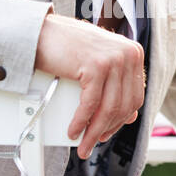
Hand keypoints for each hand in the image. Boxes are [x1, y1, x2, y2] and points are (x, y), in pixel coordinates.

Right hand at [34, 11, 143, 158]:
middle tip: (93, 142)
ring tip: (83, 144)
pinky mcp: (96, 66)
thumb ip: (115, 83)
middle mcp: (128, 54)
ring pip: (109, 108)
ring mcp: (114, 59)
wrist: (40, 31)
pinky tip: (74, 130)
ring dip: (94, 132)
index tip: (107, 131)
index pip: (135, 96)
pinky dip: (82, 122)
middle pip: (124, 105)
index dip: (121, 120)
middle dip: (107, 129)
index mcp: (133, 53)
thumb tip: (129, 116)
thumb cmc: (65, 45)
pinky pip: (91, 104)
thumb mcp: (98, 62)